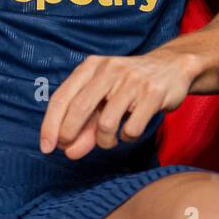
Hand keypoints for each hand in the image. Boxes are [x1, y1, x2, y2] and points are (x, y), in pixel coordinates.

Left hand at [39, 49, 195, 160]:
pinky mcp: (153, 94)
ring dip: (104, 141)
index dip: (50, 125)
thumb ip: (85, 124)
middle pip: (79, 109)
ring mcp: (132, 81)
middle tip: (70, 150)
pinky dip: (126, 138)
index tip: (46, 148)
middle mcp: (109, 70)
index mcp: (91, 66)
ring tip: (109, 139)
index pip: (62, 97)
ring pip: (106, 124)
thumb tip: (68, 152)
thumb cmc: (129, 85)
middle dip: (70, 134)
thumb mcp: (103, 98)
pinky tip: (129, 132)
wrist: (172, 67)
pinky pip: (131, 129)